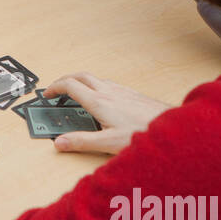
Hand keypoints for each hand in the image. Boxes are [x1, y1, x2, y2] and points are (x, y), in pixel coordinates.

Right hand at [43, 72, 171, 154]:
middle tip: (56, 89)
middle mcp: (109, 92)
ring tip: (75, 93)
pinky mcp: (131, 94)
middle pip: (80, 76)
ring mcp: (121, 91)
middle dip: (64, 80)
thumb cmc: (144, 133)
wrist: (173, 127)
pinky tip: (100, 99)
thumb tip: (60, 142)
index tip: (47, 94)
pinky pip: (107, 83)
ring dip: (80, 82)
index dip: (54, 88)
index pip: (70, 86)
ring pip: (94, 78)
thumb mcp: (108, 143)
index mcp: (99, 101)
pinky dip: (95, 86)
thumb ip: (82, 142)